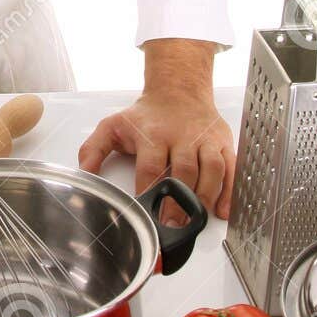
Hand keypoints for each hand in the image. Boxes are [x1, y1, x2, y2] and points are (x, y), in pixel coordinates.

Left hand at [77, 88, 235, 222]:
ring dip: (204, 198)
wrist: (178, 89)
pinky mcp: (222, 142)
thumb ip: (93, 150)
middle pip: (183, 172)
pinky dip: (230, 191)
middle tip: (172, 228)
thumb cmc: (146, 115)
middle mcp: (181, 136)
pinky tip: (223, 210)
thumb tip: (84, 175)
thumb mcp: (113, 126)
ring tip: (195, 222)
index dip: (148, 191)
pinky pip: (232, 168)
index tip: (144, 214)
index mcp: (153, 134)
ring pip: (211, 170)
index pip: (151, 167)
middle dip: (179, 203)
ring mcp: (205, 139)